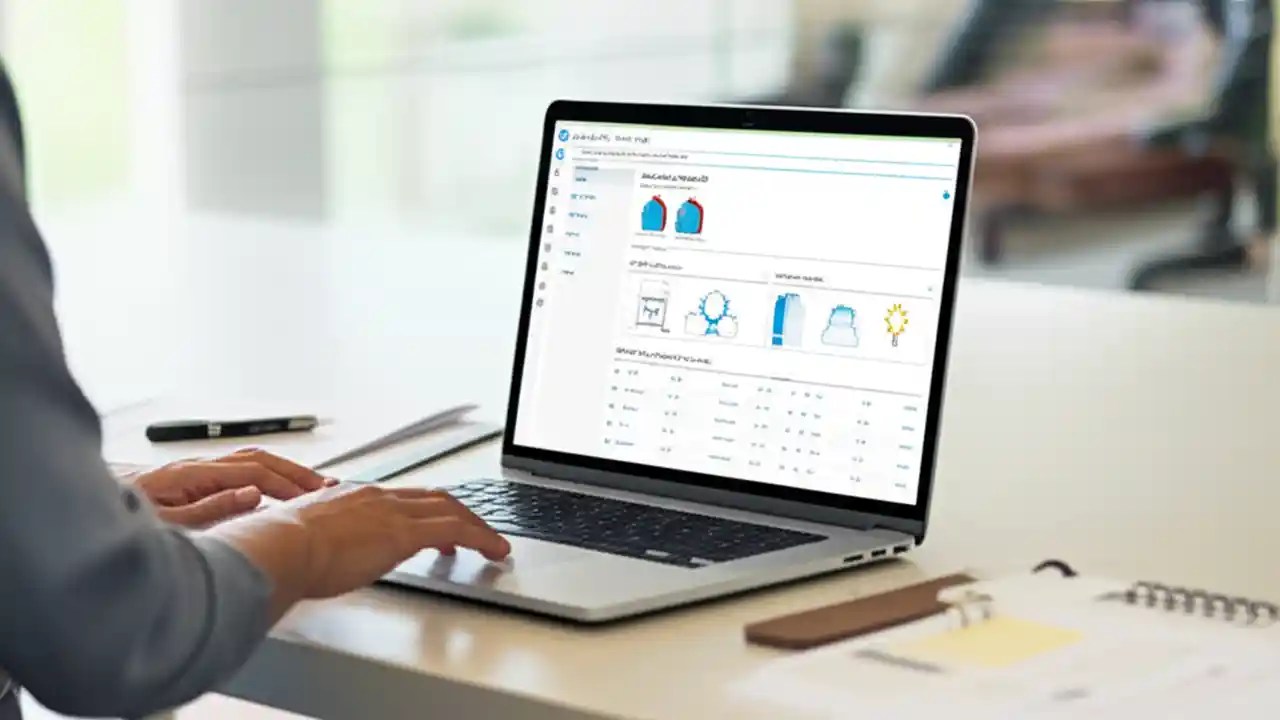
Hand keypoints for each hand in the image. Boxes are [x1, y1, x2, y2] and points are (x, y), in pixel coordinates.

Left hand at [134, 448, 328, 526]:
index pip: (254, 473)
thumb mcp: (170, 525)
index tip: (314, 498)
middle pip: (257, 460)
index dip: (288, 485)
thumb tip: (252, 494)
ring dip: (282, 471)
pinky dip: (263, 476)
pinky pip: (236, 471)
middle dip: (295, 472)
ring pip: (248, 462)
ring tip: (309, 485)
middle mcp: (194, 468)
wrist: (84, 526)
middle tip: (326, 486)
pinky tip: (271, 490)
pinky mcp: (187, 482)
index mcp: (192, 475)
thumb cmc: (121, 526)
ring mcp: (191, 472)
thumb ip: (213, 509)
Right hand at [211, 483, 510, 608]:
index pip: (404, 498)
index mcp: (355, 497)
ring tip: (493, 544)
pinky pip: (456, 530)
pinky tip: (493, 551)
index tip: (439, 523)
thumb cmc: (281, 549)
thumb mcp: (308, 538)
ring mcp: (393, 512)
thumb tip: (325, 555)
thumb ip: (324, 541)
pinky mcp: (403, 533)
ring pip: (451, 509)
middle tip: (478, 531)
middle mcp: (378, 497)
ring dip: (477, 526)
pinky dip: (481, 538)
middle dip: (461, 513)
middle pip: (434, 498)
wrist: (278, 547)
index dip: (428, 508)